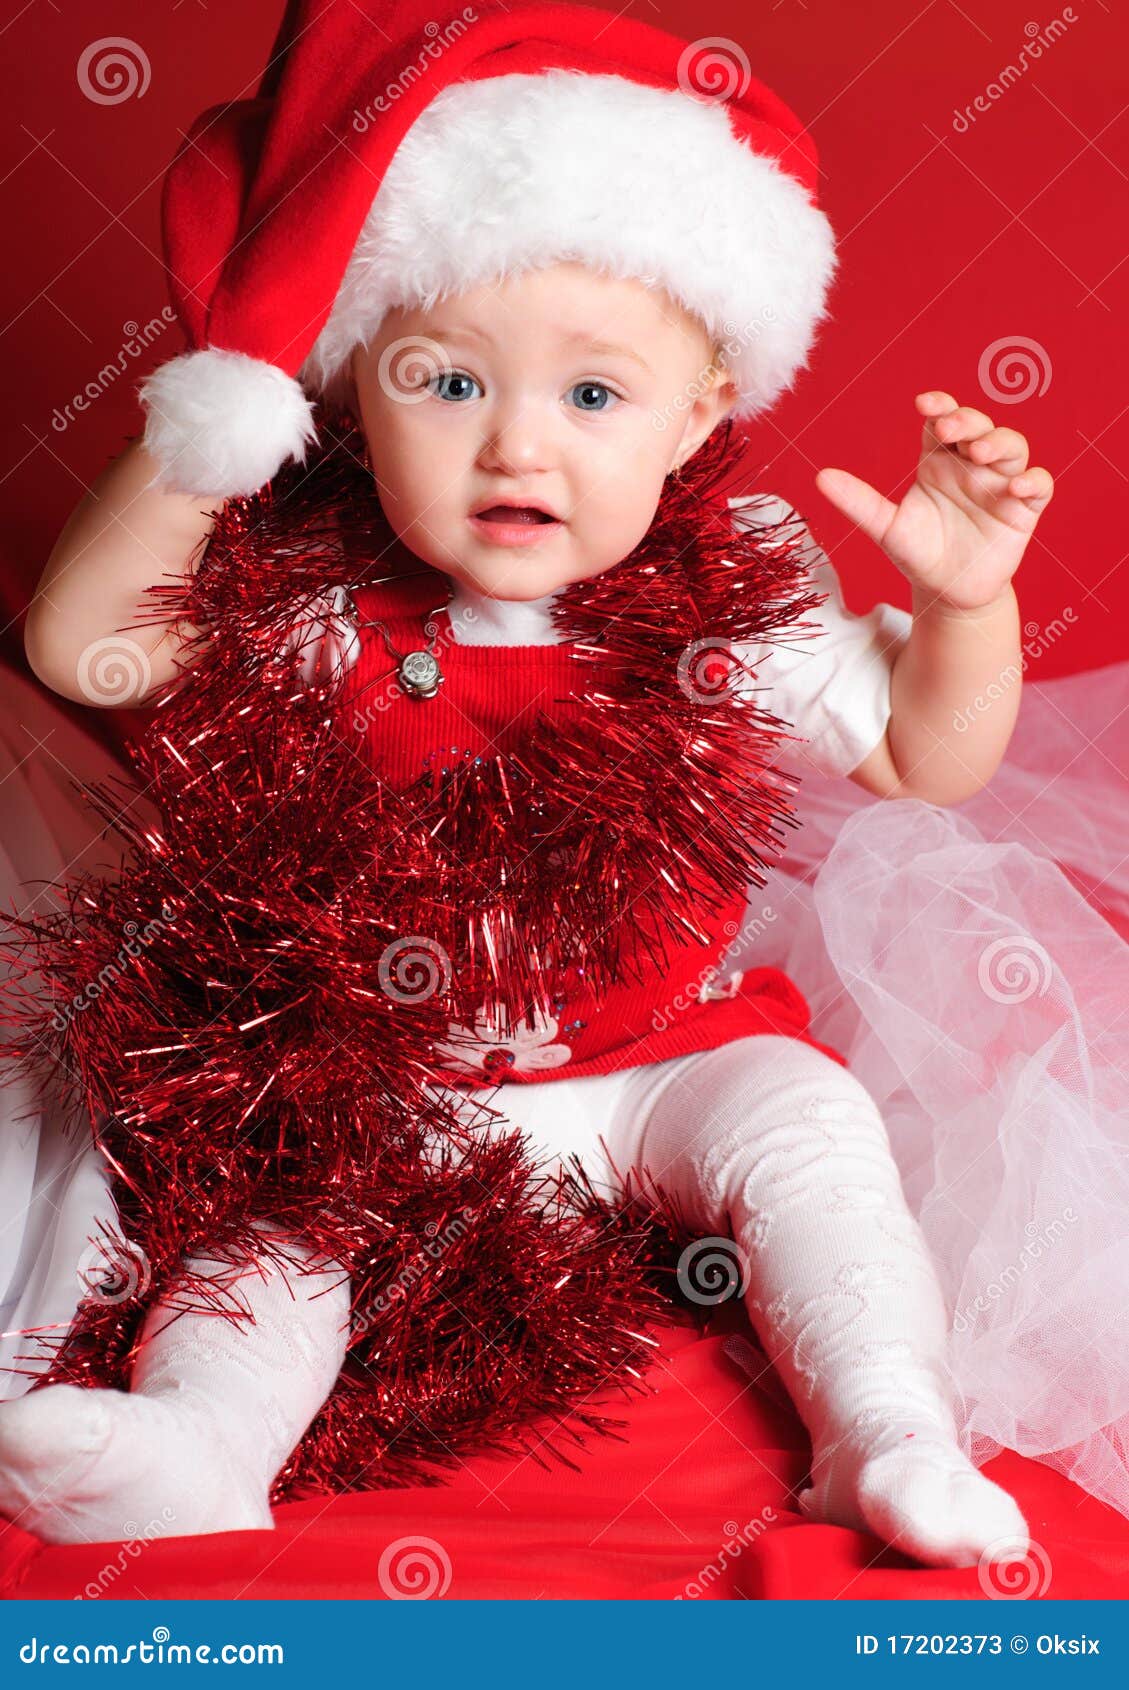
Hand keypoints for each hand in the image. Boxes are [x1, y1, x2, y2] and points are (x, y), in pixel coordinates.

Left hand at [813, 391, 1054, 612]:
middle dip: (967, 421)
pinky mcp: (1023, 509)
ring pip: (1010, 446)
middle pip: (978, 426)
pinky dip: (1033, 480)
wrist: (945, 594)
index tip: (925, 404)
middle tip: (949, 430)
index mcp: (938, 460)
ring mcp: (999, 483)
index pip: (942, 420)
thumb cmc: (917, 554)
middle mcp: (971, 465)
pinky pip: (1039, 484)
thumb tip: (821, 478)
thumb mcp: (887, 529)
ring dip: (998, 442)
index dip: (939, 406)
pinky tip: (1016, 486)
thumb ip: (858, 502)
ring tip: (977, 454)